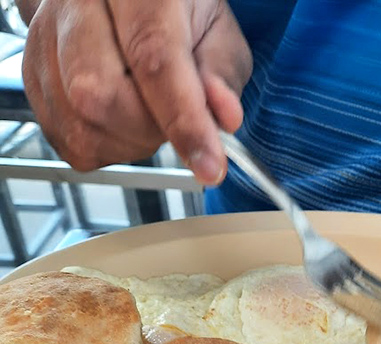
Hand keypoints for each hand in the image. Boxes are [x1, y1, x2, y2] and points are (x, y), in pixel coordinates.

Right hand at [21, 0, 252, 184]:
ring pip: (79, 125)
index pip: (153, 60)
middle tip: (172, 120)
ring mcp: (46, 39)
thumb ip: (221, 73)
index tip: (209, 165)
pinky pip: (67, 139)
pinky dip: (105, 146)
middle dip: (147, 131)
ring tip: (146, 115)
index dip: (183, 122)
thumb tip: (224, 115)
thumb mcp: (216, 29)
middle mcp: (77, 5)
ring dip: (127, 142)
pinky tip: (121, 122)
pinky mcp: (32, 74)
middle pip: (98, 95)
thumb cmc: (172, 9)